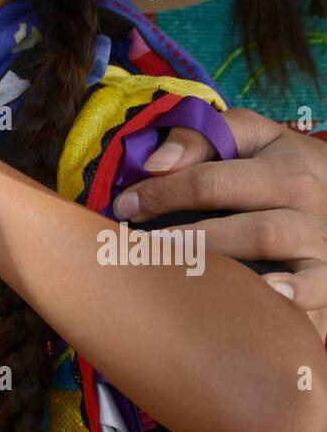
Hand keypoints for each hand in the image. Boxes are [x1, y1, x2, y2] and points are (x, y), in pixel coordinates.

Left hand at [110, 107, 326, 338]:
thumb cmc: (283, 168)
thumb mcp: (252, 138)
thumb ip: (202, 136)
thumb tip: (155, 163)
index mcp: (282, 165)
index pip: (210, 179)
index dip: (160, 193)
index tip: (124, 207)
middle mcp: (306, 202)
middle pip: (243, 221)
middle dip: (186, 237)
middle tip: (140, 249)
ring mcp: (321, 243)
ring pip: (270, 245)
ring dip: (220, 260)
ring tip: (177, 272)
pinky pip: (316, 289)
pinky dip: (294, 293)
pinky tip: (267, 295)